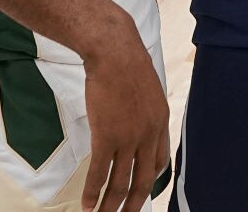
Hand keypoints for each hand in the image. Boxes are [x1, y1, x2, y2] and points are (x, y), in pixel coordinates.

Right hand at [82, 18, 169, 211]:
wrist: (114, 50)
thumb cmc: (126, 61)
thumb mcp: (147, 86)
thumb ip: (144, 108)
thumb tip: (134, 117)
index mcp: (160, 121)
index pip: (160, 161)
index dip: (150, 180)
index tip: (141, 190)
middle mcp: (148, 133)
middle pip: (143, 180)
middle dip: (132, 205)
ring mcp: (128, 137)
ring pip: (120, 182)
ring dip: (110, 206)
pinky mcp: (107, 136)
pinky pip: (100, 173)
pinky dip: (92, 192)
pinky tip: (86, 205)